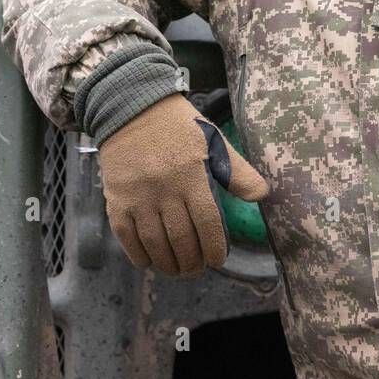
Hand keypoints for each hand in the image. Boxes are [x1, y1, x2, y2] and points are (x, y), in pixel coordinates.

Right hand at [96, 93, 268, 274]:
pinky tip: (150, 262)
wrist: (130, 108)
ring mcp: (138, 198)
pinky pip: (127, 238)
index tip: (218, 260)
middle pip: (182, 240)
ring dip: (169, 264)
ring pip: (156, 244)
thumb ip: (238, 171)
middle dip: (193, 262)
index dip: (215, 249)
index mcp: (192, 176)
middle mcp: (164, 190)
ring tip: (178, 270)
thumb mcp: (213, 140)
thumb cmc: (177, 125)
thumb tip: (262, 196)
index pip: (208, 224)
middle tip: (198, 268)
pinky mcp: (116, 201)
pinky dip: (140, 256)